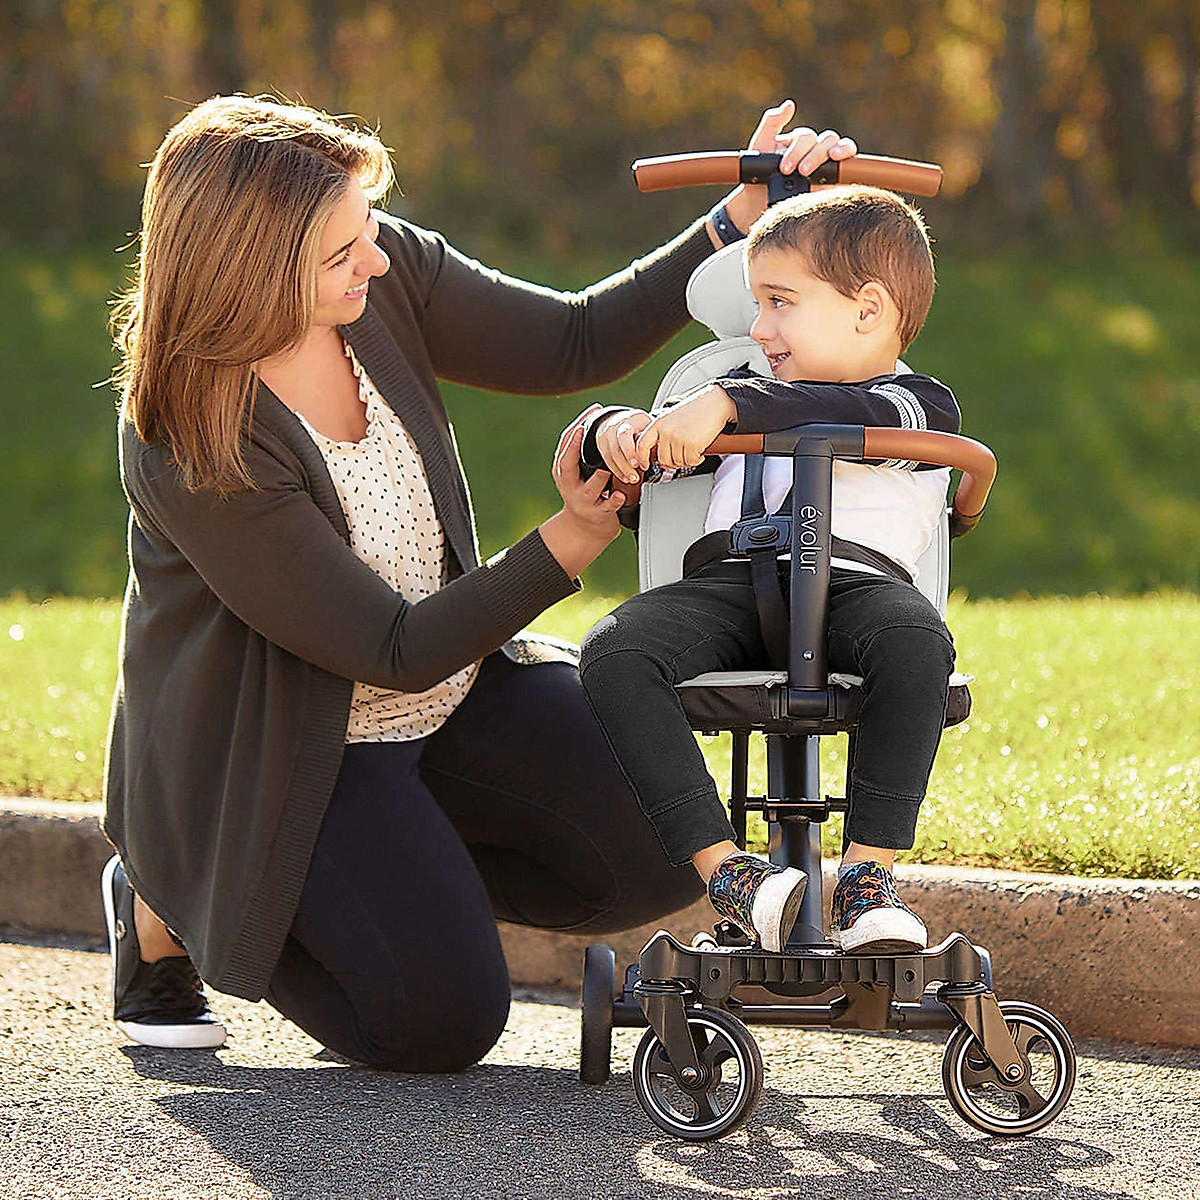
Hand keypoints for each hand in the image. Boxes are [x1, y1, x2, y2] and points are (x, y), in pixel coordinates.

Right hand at [539, 405, 625, 577]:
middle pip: (567, 464)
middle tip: (583, 431)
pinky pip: (607, 506)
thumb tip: (595, 413)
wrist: (584, 528)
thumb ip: (582, 449)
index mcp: (564, 471)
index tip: (590, 412)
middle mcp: (570, 485)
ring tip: (606, 469)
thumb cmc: (585, 492)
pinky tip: (619, 495)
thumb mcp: (577, 471)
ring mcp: (583, 500)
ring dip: (600, 477)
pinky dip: (614, 500)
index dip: (576, 428)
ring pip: (591, 487)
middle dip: (573, 447)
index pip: (565, 445)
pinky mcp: (597, 513)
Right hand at [595, 408, 652, 484]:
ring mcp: (607, 435)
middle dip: (626, 464)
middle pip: (616, 446)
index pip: (625, 436)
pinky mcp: (602, 445)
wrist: (620, 420)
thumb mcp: (649, 426)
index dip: (632, 453)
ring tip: (632, 479)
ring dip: (622, 470)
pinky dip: (616, 470)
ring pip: (611, 454)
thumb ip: (652, 439)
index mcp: (630, 420)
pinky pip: (607, 460)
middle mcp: (616, 426)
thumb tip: (661, 455)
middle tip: (636, 476)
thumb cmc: (640, 425)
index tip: (643, 465)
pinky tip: (625, 477)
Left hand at [634, 387, 736, 471]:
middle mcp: (666, 430)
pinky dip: (697, 460)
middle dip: (673, 463)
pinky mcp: (691, 443)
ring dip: (687, 460)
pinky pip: (691, 461)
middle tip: (683, 458)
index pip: (642, 445)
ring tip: (694, 451)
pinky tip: (700, 452)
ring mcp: (678, 437)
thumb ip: (663, 434)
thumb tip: (661, 459)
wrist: (715, 403)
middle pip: (663, 459)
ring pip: (678, 462)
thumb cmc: (696, 410)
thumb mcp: (672, 418)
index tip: (645, 466)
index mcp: (659, 423)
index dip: (641, 458)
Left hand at [717, 101, 858, 240]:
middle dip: (814, 155)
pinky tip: (841, 170)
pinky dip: (849, 164)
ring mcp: (828, 165)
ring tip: (822, 170)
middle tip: (801, 172)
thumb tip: (790, 105)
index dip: (797, 150)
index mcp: (800, 141)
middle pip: (827, 140)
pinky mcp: (835, 181)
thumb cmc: (758, 175)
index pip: (807, 136)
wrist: (759, 205)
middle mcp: (816, 150)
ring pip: (843, 148)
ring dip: (835, 154)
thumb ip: (771, 123)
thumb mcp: (760, 147)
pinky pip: (849, 169)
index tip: (785, 168)